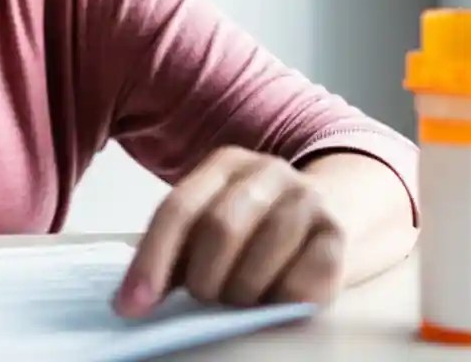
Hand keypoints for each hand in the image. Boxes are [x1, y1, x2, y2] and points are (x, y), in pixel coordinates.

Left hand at [113, 146, 345, 315]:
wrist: (339, 209)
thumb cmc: (259, 226)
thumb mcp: (216, 220)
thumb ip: (180, 249)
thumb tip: (136, 299)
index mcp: (225, 164)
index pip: (178, 209)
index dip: (152, 260)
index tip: (131, 305)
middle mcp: (268, 172)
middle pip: (220, 229)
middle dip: (202, 278)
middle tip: (203, 298)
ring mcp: (307, 200)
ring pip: (259, 261)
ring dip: (239, 295)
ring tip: (239, 299)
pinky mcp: (337, 236)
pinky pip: (299, 286)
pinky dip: (277, 304)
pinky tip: (273, 299)